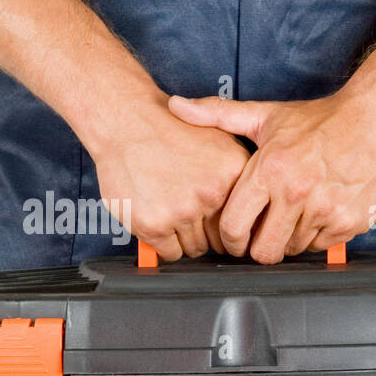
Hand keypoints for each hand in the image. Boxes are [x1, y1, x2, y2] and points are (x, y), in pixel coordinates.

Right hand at [86, 96, 249, 260]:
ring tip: (173, 215)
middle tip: (193, 218)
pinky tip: (160, 224)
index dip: (232, 224)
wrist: (126, 121)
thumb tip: (249, 208)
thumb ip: (238, 172)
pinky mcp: (153, 225)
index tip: (222, 224)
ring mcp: (181, 212)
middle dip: (208, 233)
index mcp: (233, 173)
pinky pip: (170, 253)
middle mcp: (211, 194)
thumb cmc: (167, 126)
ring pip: (195, 249)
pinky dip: (165, 245)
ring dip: (185, 238)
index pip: (245, 220)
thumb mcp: (219, 136)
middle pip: (221, 239)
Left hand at [167, 88, 375, 262]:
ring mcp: (326, 210)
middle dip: (258, 248)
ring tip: (294, 215)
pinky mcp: (350, 222)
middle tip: (262, 234)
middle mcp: (297, 192)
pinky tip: (318, 213)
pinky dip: (317, 237)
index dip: (229, 238)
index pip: (233, 227)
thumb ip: (216, 114)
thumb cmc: (320, 120)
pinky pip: (322, 247)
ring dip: (289, 239)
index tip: (234, 236)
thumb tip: (175, 105)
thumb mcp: (265, 115)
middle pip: (262, 252)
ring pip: (292, 250)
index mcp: (270, 170)